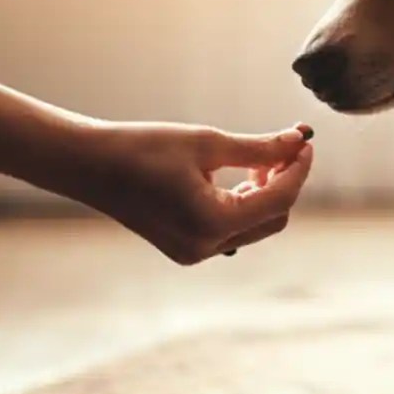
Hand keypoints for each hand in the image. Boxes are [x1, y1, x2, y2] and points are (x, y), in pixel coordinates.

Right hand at [0, 69, 313, 264]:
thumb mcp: (207, 144)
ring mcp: (195, 253)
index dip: (298, 168)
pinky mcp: (185, 248)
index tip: (304, 140)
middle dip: (284, 183)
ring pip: (255, 226)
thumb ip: (259, 149)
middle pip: (273, 218)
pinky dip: (242, 204)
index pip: (279, 198)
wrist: (89, 166)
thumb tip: (298, 141)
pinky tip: (237, 176)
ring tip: (258, 158)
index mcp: (213, 223)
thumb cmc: (144, 148)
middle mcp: (206, 247)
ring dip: (265, 194)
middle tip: (283, 148)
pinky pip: (231, 230)